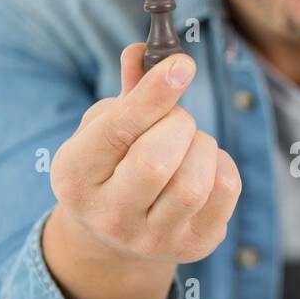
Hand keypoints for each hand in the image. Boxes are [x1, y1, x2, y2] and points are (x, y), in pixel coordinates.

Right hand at [50, 44, 240, 265]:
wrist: (116, 236)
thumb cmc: (111, 166)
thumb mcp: (103, 128)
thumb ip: (126, 92)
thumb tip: (141, 52)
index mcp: (74, 178)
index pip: (116, 132)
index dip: (152, 95)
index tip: (181, 65)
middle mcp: (109, 216)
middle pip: (155, 162)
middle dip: (177, 123)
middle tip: (175, 118)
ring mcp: (152, 239)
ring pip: (193, 182)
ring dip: (200, 145)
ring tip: (187, 145)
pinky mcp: (193, 246)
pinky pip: (225, 190)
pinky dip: (221, 164)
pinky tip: (203, 166)